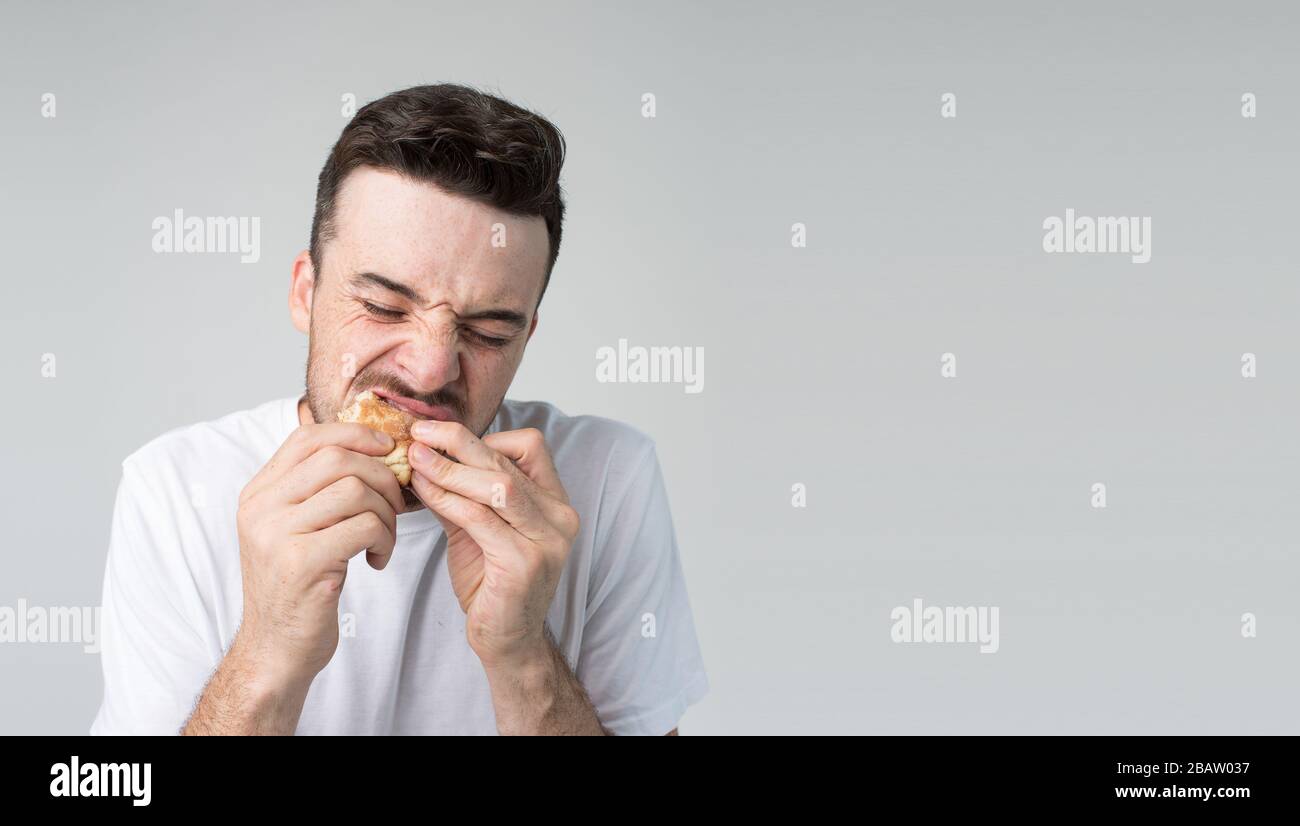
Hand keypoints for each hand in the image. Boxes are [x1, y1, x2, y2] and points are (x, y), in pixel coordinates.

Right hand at [234, 422, 404, 688]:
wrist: (275, 649)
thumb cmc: (297, 586)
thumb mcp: (294, 529)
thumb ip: (315, 489)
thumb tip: (368, 444)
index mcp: (258, 493)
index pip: (308, 438)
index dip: (355, 434)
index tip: (387, 449)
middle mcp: (261, 508)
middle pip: (337, 458)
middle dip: (381, 476)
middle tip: (395, 505)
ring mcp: (277, 534)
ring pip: (356, 490)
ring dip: (386, 513)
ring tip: (384, 538)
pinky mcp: (302, 562)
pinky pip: (364, 526)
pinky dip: (385, 539)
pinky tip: (377, 559)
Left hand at [407, 424, 579, 673]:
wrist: (505, 639)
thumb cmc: (492, 583)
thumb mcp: (477, 528)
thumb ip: (461, 493)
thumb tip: (424, 454)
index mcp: (555, 503)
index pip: (531, 446)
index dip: (487, 436)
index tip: (443, 434)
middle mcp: (560, 517)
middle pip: (507, 462)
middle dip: (458, 443)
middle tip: (418, 433)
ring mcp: (548, 541)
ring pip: (497, 486)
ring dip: (449, 468)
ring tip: (414, 459)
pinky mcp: (525, 562)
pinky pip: (480, 518)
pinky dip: (447, 499)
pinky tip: (424, 491)